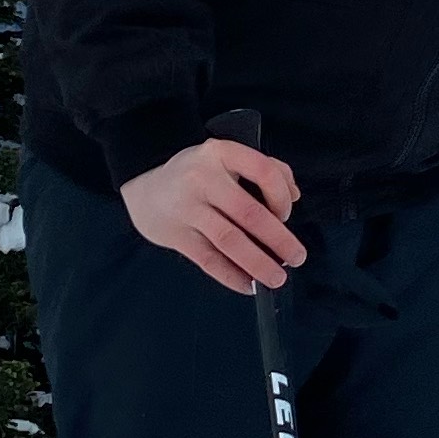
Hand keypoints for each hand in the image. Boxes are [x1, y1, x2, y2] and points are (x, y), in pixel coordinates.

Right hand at [121, 136, 306, 292]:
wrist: (142, 184)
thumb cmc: (196, 174)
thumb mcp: (226, 158)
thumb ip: (264, 169)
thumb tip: (294, 194)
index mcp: (221, 153)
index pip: (263, 170)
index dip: (282, 195)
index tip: (287, 214)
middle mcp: (203, 178)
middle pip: (249, 212)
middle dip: (279, 239)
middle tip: (296, 257)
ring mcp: (187, 208)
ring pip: (229, 240)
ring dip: (258, 262)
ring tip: (276, 277)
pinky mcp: (176, 234)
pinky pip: (208, 259)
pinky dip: (231, 275)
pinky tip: (248, 284)